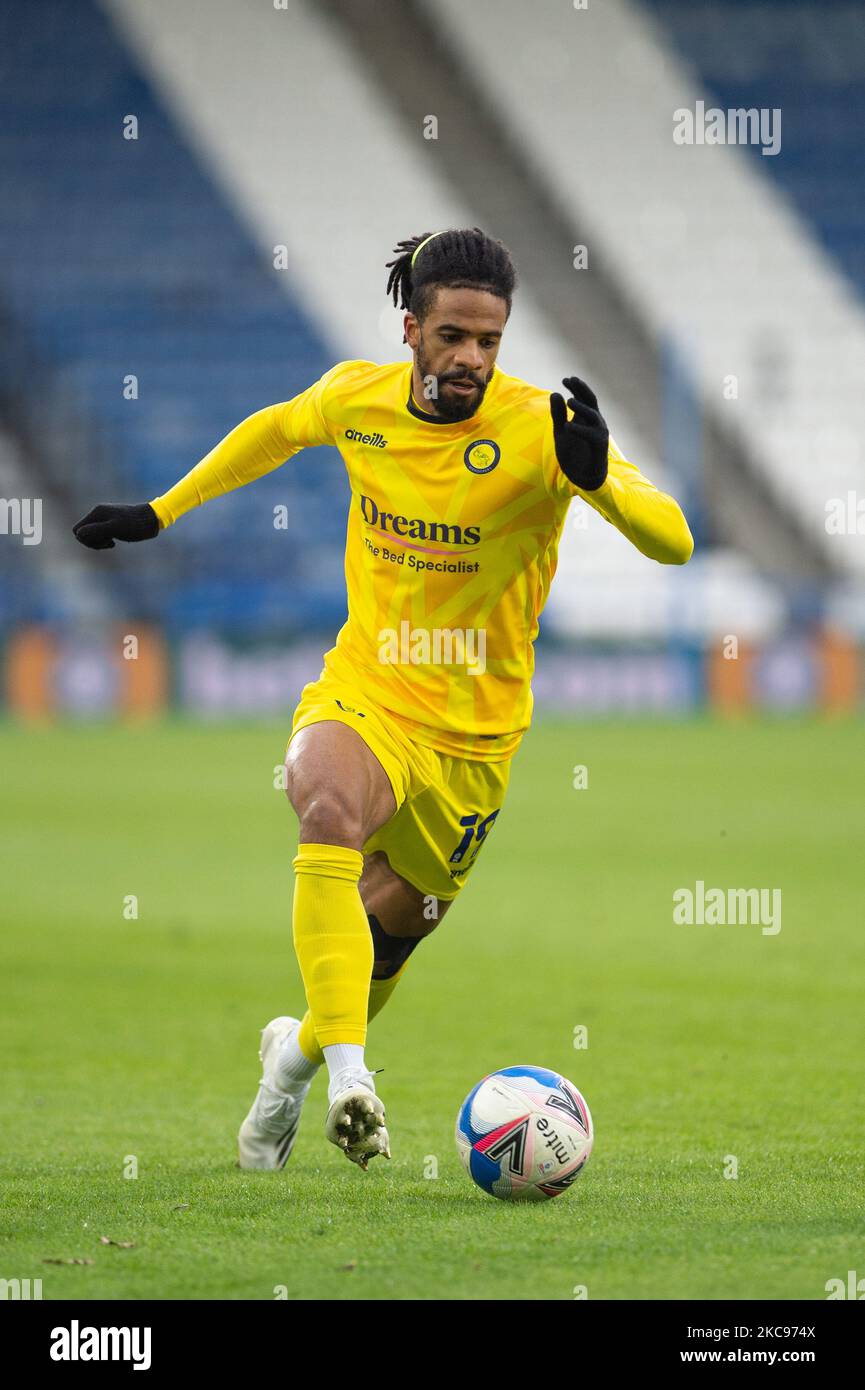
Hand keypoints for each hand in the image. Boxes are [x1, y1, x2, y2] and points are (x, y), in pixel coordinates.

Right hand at [73, 502, 159, 549]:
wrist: (152, 519)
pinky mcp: (112, 522)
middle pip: (83, 532)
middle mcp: (99, 513)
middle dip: (93, 541)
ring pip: (92, 534)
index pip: (78, 530)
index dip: (86, 540)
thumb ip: (96, 531)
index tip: (103, 542)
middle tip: (108, 543)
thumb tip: (78, 534)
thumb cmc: (135, 525)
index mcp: (97, 513)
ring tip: (112, 542)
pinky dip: (105, 540)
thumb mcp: (115, 529)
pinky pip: (100, 533)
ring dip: (99, 541)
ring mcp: (105, 517)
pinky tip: (114, 541)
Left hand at [549, 376, 608, 490]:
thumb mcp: (561, 431)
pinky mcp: (599, 446)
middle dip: (582, 390)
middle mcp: (595, 422)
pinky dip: (579, 430)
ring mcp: (599, 433)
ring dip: (582, 408)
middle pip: (591, 401)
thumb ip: (558, 414)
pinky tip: (567, 426)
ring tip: (569, 401)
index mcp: (586, 417)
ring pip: (593, 415)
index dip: (576, 387)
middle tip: (570, 380)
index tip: (565, 379)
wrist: (582, 476)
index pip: (583, 398)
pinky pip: (591, 435)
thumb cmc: (573, 452)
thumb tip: (555, 393)